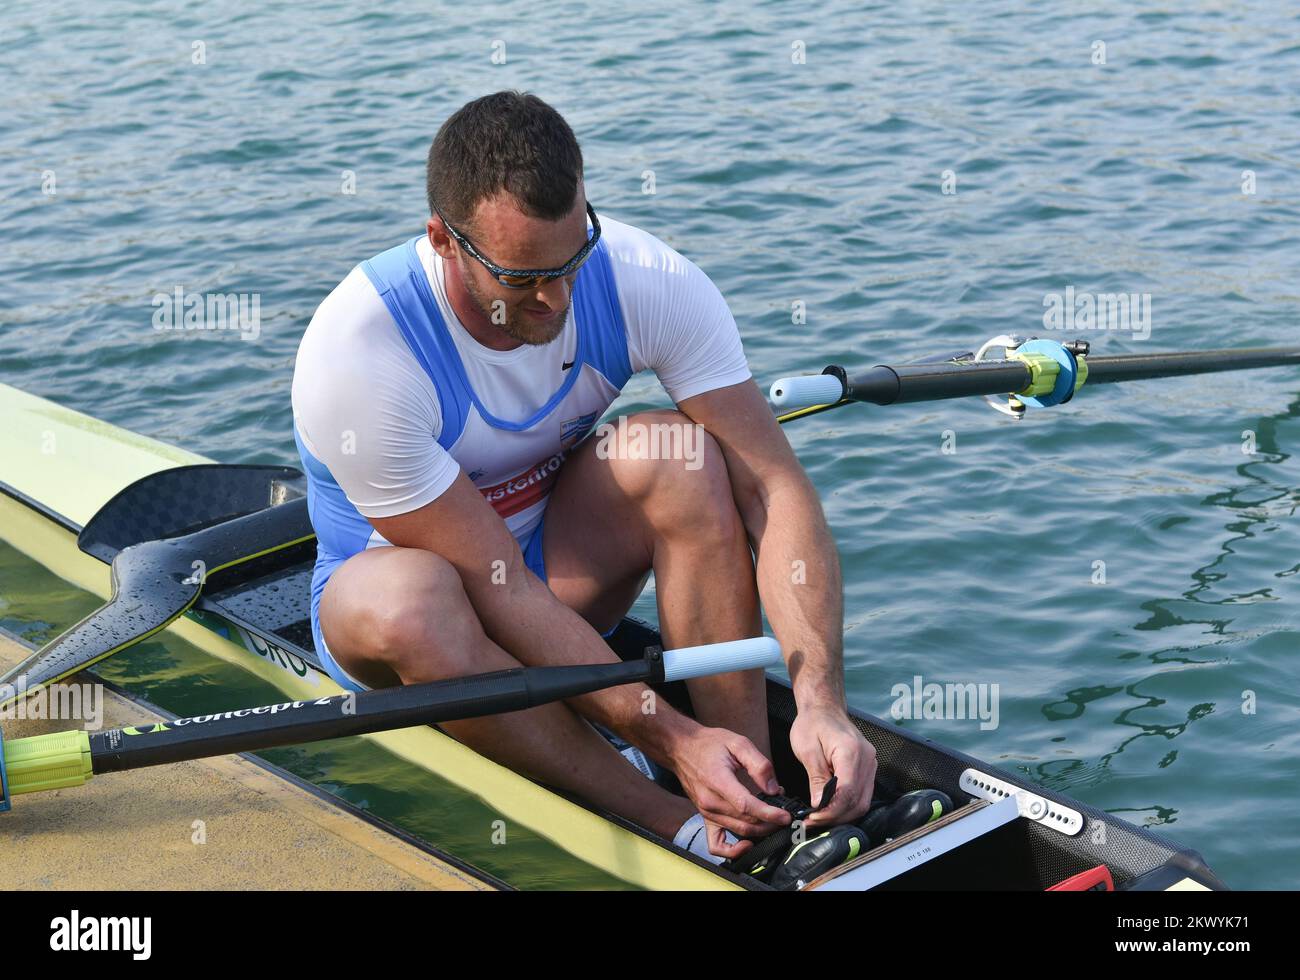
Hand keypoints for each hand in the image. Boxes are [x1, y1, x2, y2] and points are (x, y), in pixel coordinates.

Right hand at [670, 725, 791, 858]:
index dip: (769, 814)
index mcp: (718, 781)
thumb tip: (773, 788)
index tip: (786, 816)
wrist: (682, 748)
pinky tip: (747, 845)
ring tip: (774, 820)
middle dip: (770, 823)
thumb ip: (759, 765)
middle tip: (785, 815)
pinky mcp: (705, 817)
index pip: (746, 806)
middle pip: (746, 822)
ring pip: (738, 831)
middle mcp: (710, 801)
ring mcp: (706, 812)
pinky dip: (733, 851)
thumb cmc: (708, 744)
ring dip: (760, 831)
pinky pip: (716, 844)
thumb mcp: (738, 743)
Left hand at [788, 703, 876, 827]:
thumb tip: (820, 805)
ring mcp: (870, 764)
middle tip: (813, 821)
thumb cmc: (813, 723)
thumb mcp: (807, 750)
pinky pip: (862, 794)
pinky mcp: (867, 768)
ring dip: (842, 814)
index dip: (831, 810)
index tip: (813, 817)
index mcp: (851, 751)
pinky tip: (831, 808)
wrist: (823, 708)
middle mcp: (867, 759)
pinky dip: (848, 805)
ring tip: (820, 817)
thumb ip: (816, 779)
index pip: (848, 791)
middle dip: (836, 816)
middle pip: (858, 801)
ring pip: (863, 801)